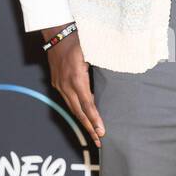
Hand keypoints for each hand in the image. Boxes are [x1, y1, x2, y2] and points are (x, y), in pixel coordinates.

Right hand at [43, 29, 105, 148]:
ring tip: (92, 134)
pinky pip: (68, 101)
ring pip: (72, 108)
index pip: (87, 104)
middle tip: (99, 141)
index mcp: (76, 78)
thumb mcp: (92, 50)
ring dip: (83, 122)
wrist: (56, 34)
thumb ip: (103, 64)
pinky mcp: (57, 83)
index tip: (101, 131)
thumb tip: (120, 73)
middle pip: (79, 111)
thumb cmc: (77, 39)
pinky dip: (77, 111)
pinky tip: (83, 117)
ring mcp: (60, 85)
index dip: (94, 119)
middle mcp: (66, 85)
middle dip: (89, 127)